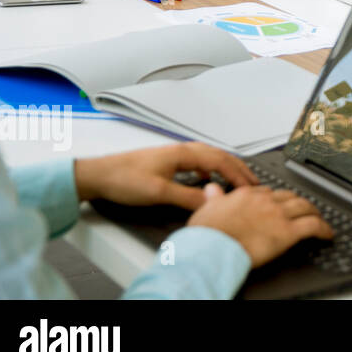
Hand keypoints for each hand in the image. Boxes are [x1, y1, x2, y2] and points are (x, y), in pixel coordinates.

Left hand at [72, 142, 258, 207]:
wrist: (98, 175)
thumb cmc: (124, 179)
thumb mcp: (159, 193)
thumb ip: (187, 197)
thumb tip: (212, 201)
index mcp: (183, 153)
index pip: (220, 160)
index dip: (238, 174)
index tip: (251, 186)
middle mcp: (181, 150)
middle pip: (219, 155)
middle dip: (238, 168)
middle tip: (253, 181)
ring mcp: (174, 154)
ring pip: (209, 157)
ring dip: (225, 167)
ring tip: (237, 178)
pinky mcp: (167, 162)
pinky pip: (198, 161)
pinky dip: (210, 168)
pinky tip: (206, 176)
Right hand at [187, 184, 334, 267]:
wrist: (212, 247)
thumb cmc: (207, 233)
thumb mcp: (205, 210)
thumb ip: (214, 198)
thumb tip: (212, 189)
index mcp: (246, 195)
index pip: (266, 192)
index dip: (274, 198)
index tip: (277, 203)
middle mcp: (265, 201)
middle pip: (289, 197)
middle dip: (298, 202)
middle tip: (303, 208)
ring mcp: (278, 215)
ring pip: (305, 207)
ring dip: (314, 212)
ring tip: (318, 217)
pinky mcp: (288, 232)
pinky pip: (312, 226)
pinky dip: (323, 229)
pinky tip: (327, 233)